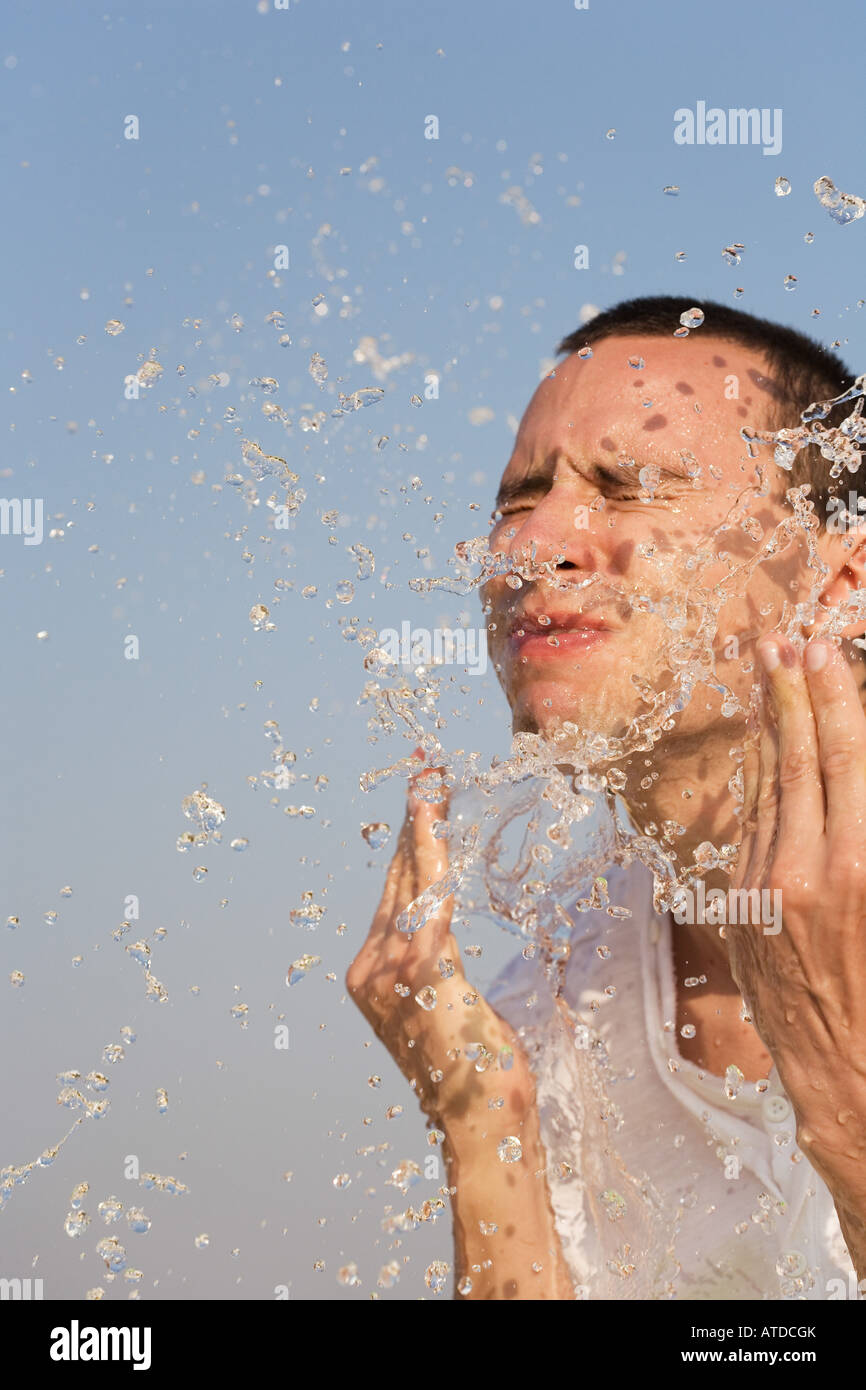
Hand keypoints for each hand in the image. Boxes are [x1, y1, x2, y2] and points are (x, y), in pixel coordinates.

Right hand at [346, 751, 533, 1133]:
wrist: (480, 1126)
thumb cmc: (479, 1077)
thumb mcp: (454, 1010)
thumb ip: (442, 972)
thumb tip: (445, 949)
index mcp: (374, 977)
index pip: (392, 895)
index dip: (407, 846)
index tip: (419, 800)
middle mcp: (370, 969)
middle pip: (395, 877)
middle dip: (412, 821)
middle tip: (425, 771)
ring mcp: (389, 970)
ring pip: (409, 879)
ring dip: (423, 825)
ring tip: (431, 781)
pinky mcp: (422, 969)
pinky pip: (430, 896)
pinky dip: (433, 853)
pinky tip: (437, 821)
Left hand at [726, 635, 865, 1221]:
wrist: (851, 1076)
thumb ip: (864, 824)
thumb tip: (855, 770)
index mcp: (861, 868)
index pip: (846, 760)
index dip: (834, 701)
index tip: (824, 653)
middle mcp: (806, 873)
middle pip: (799, 761)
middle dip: (792, 697)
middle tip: (782, 643)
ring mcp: (765, 892)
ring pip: (764, 788)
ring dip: (764, 728)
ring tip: (764, 677)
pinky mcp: (740, 910)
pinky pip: (747, 827)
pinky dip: (751, 780)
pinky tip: (754, 746)